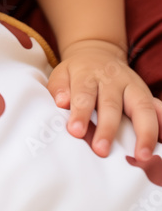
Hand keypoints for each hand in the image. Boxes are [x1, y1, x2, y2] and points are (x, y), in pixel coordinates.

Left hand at [46, 38, 161, 161]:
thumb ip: (59, 88)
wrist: (97, 53)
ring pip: (142, 107)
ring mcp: (133, 87)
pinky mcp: (147, 94)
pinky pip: (159, 108)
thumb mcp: (62, 73)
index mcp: (88, 75)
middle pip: (112, 104)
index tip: (75, 131)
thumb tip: (61, 102)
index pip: (84, 94)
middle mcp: (113, 80)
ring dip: (145, 132)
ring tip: (143, 156)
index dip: (80, 113)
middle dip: (108, 128)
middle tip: (102, 150)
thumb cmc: (78, 72)